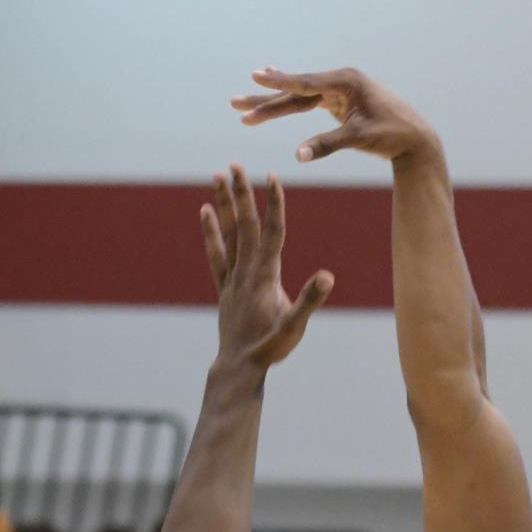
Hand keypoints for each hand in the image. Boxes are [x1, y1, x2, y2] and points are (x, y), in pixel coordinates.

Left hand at [202, 165, 334, 369]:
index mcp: (265, 276)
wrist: (239, 366)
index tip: (271, 178)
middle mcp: (245, 271)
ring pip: (228, 233)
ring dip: (224, 204)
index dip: (273, 205)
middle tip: (236, 164)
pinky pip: (215, 253)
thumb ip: (309, 300)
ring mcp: (232, 277)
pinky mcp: (224, 286)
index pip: (272, 233)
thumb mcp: (295, 326)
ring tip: (218, 175)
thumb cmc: (270, 348)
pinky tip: (204, 211)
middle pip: (245, 225)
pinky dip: (210, 231)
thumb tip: (328, 275)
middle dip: (241, 194)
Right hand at [233, 67, 438, 164]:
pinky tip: (275, 90)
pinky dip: (291, 101)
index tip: (254, 77)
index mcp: (346, 81)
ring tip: (244, 106)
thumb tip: (296, 156)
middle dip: (265, 99)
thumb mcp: (359, 138)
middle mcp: (340, 81)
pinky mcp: (340, 102)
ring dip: (273, 104)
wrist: (416, 138)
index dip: (278, 83)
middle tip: (234, 102)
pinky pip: (309, 101)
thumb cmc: (393, 135)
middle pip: (296, 91)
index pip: (305, 83)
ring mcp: (339, 91)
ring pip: (299, 98)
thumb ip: (326, 144)